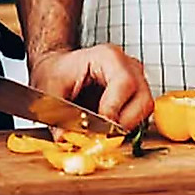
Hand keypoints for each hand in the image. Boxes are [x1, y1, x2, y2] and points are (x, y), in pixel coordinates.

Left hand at [28, 44, 153, 132]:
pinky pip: (140, 117)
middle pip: (143, 100)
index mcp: (108, 57)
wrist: (58, 68)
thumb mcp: (50, 91)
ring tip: (101, 132)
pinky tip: (106, 129)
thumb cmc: (57, 72)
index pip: (124, 83)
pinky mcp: (136, 96)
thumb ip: (57, 115)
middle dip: (122, 123)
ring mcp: (136, 80)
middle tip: (100, 135)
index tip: (99, 129)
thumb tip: (64, 138)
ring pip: (145, 110)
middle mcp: (127, 66)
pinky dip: (125, 128)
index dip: (113, 109)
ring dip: (124, 127)